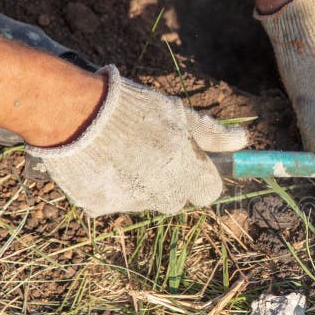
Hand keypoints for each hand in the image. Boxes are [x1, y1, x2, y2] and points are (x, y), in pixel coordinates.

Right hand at [28, 66, 247, 216]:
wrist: (70, 112)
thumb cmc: (131, 108)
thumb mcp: (178, 115)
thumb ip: (212, 134)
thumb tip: (243, 141)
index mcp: (184, 174)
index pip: (209, 192)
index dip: (203, 175)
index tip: (193, 160)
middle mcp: (159, 195)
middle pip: (177, 198)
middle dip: (172, 179)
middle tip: (153, 150)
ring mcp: (127, 204)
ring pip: (145, 200)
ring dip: (141, 183)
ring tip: (122, 150)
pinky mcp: (96, 206)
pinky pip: (114, 201)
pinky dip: (112, 186)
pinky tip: (102, 160)